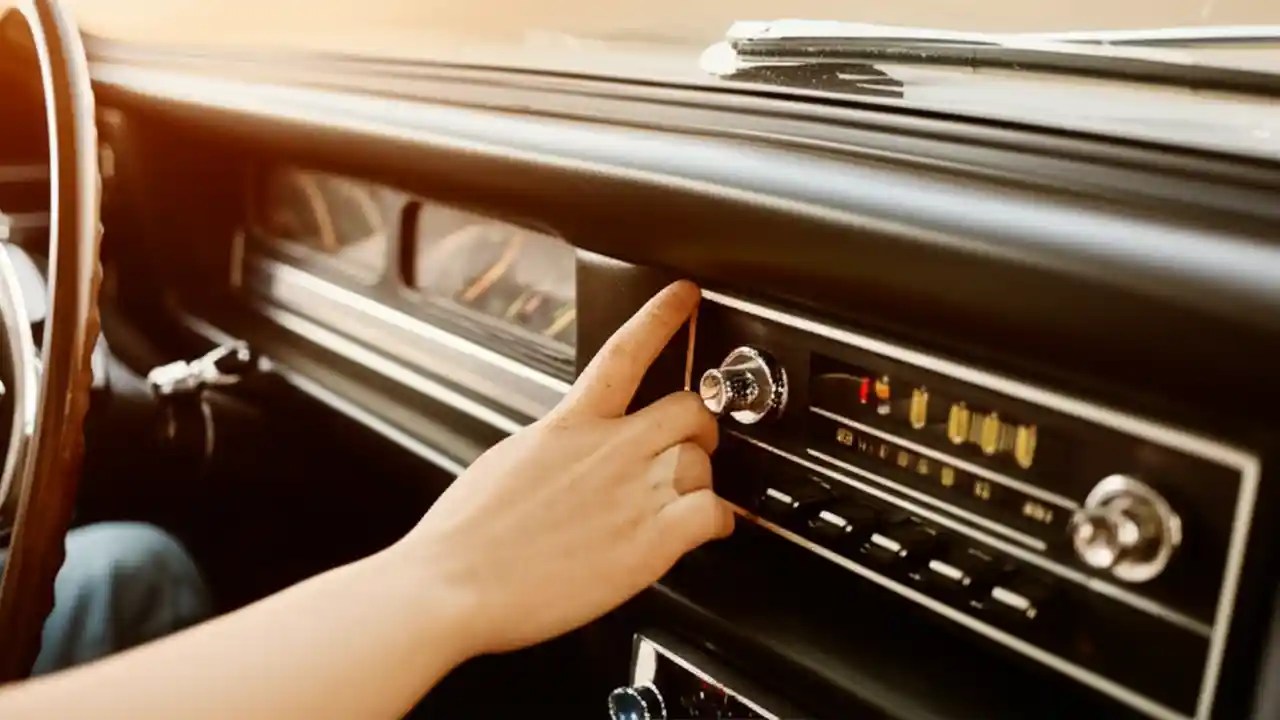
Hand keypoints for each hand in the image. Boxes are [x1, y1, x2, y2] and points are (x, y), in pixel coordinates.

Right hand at [396, 280, 732, 656]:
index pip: (624, 352)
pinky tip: (708, 529)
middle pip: (689, 407)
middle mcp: (608, 451)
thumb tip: (570, 446)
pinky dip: (720, 521)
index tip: (685, 294)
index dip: (661, 316)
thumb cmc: (466, 537)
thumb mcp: (506, 462)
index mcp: (568, 425)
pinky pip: (714, 514)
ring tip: (685, 502)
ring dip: (703, 480)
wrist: (452, 585)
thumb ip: (554, 446)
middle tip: (695, 445)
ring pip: (704, 461)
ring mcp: (632, 494)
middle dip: (701, 425)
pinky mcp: (649, 543)